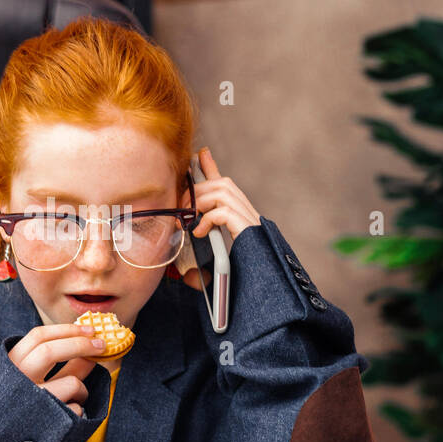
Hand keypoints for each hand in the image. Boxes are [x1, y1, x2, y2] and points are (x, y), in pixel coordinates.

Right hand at [8, 322, 108, 416]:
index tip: (89, 329)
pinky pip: (77, 409)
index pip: (37, 336)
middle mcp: (17, 382)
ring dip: (83, 390)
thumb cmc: (21, 411)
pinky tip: (67, 421)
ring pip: (72, 383)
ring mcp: (32, 403)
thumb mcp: (33, 383)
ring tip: (77, 400)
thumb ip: (57, 366)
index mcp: (11, 366)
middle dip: (82, 344)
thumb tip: (88, 347)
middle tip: (101, 345)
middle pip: (50, 351)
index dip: (66, 329)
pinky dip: (78, 413)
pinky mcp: (48, 423)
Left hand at [182, 147, 260, 292]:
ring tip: (187, 218)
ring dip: (200, 201)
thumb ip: (203, 257)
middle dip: (196, 189)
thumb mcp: (216, 263)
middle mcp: (248, 213)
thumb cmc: (243, 278)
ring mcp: (250, 219)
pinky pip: (223, 210)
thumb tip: (187, 264)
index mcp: (240, 215)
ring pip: (223, 191)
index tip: (201, 152)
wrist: (263, 289)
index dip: (211, 166)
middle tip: (179, 206)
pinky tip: (198, 233)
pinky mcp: (248, 228)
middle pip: (221, 183)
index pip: (223, 183)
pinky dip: (207, 218)